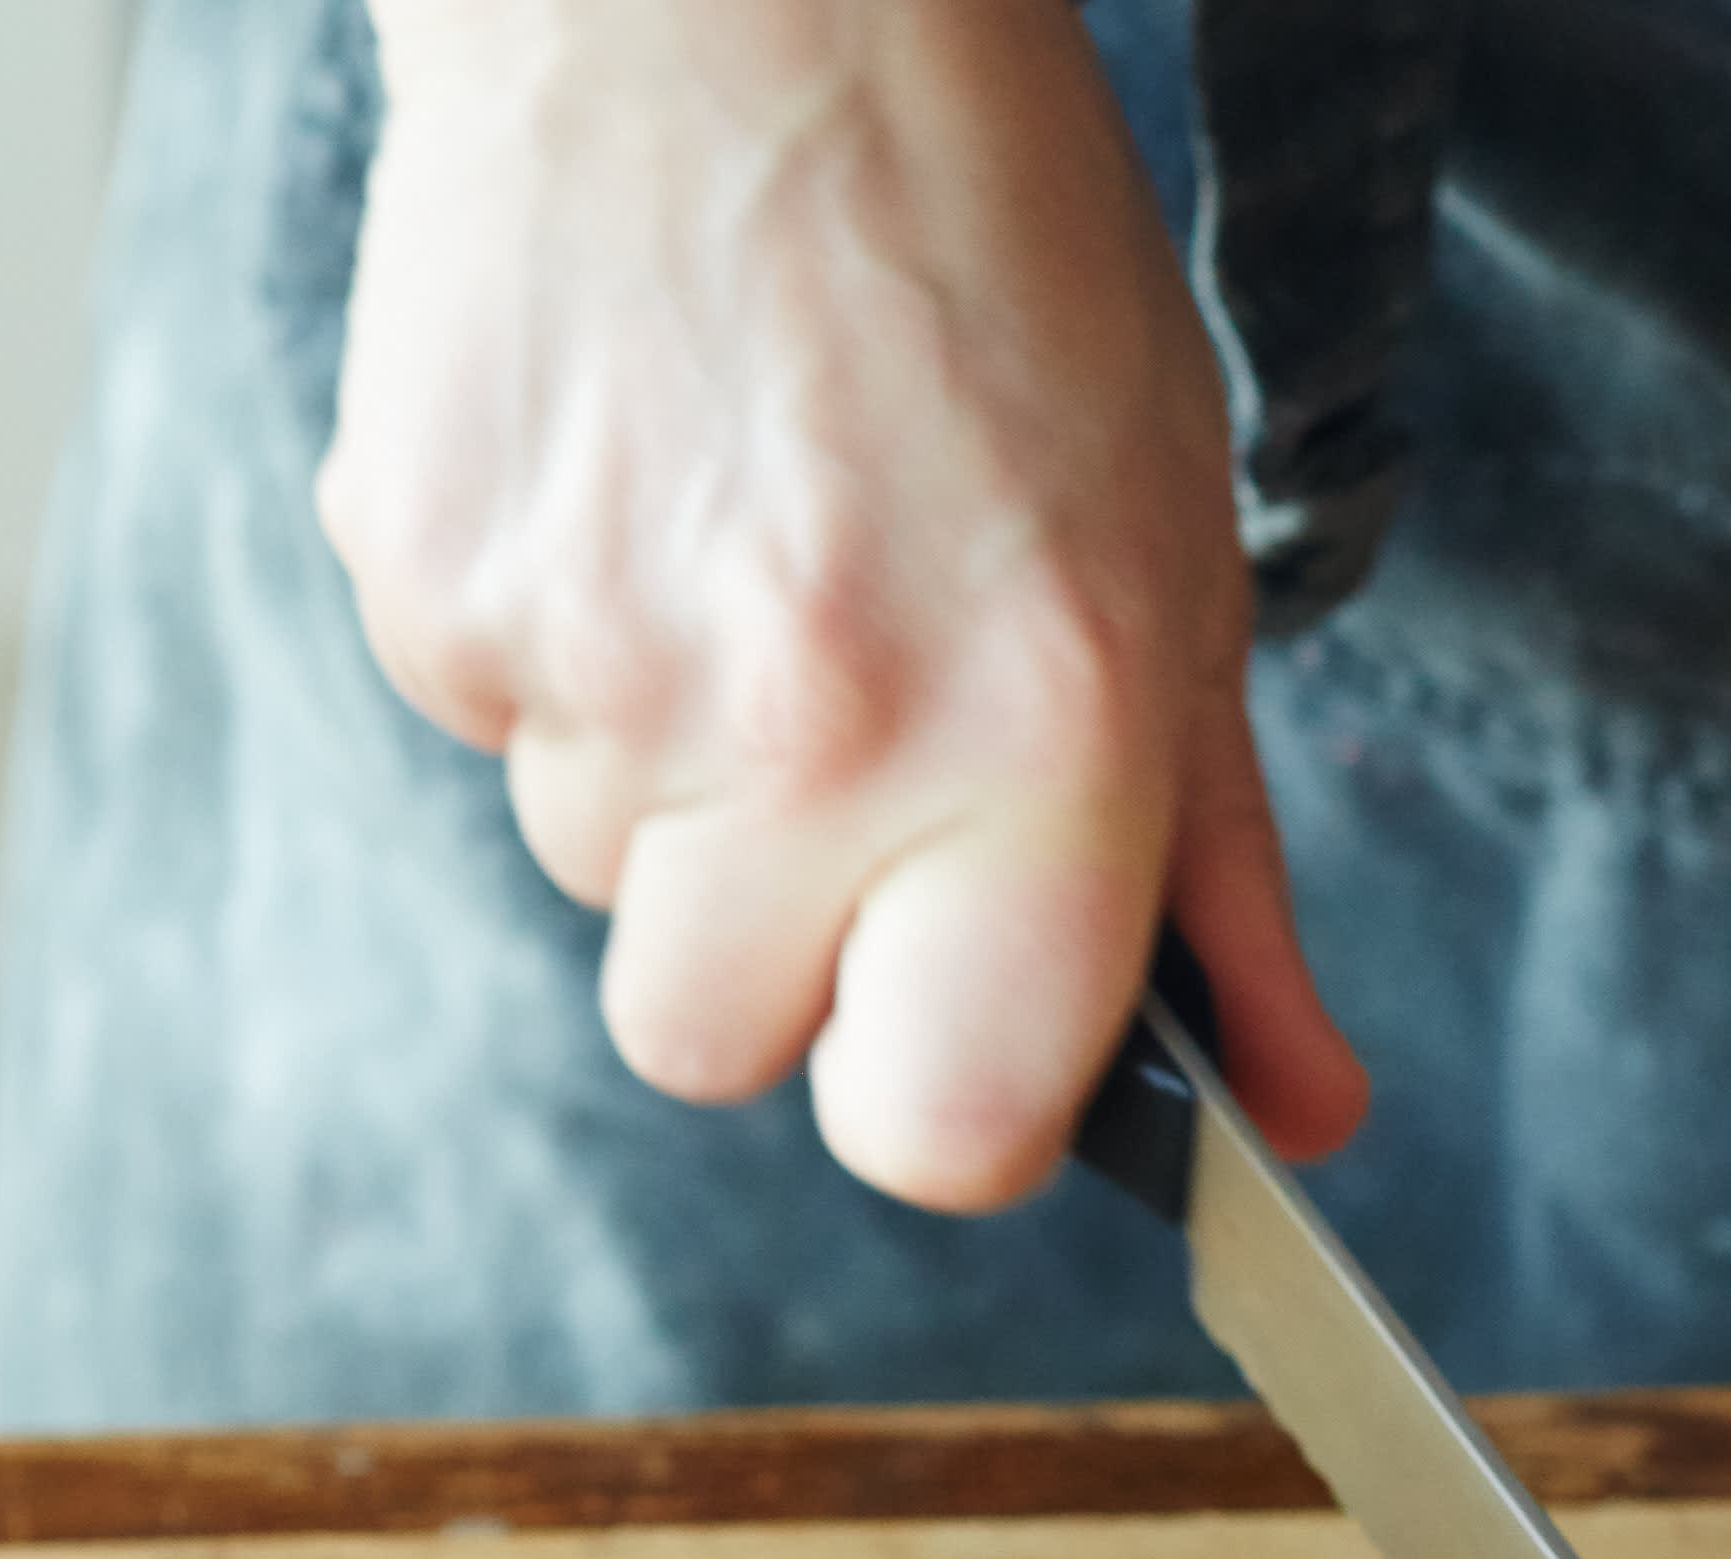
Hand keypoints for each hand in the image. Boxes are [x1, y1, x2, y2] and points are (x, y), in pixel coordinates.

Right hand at [321, 0, 1363, 1206]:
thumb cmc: (984, 250)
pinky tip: (636, 480)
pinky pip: (494, 734)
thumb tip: (1301, 1116)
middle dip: (774, 936)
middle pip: (716, 1042)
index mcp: (1035, 738)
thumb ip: (1220, 872)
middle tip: (845, 710)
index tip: (959, 1000)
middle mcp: (810, 729)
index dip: (945, 1091)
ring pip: (599, 884)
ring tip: (744, 537)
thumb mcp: (1172, 557)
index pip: (939, 1137)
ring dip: (668, 772)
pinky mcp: (429, 591)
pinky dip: (560, 645)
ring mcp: (592, 668)